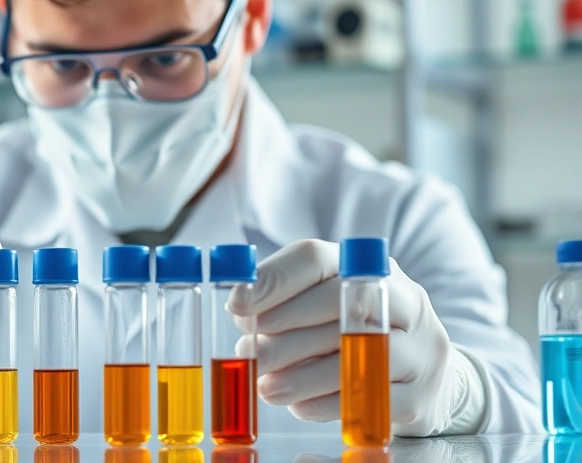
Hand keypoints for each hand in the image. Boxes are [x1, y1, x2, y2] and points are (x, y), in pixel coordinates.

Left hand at [227, 239, 475, 435]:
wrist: (425, 376)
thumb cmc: (358, 331)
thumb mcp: (327, 304)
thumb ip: (285, 303)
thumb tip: (242, 315)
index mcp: (369, 267)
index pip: (316, 259)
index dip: (272, 280)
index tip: (237, 304)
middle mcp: (404, 299)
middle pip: (337, 305)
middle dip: (283, 331)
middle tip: (246, 352)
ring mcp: (419, 348)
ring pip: (353, 356)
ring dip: (299, 374)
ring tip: (265, 385)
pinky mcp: (421, 395)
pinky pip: (366, 399)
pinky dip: (324, 404)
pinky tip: (298, 405)